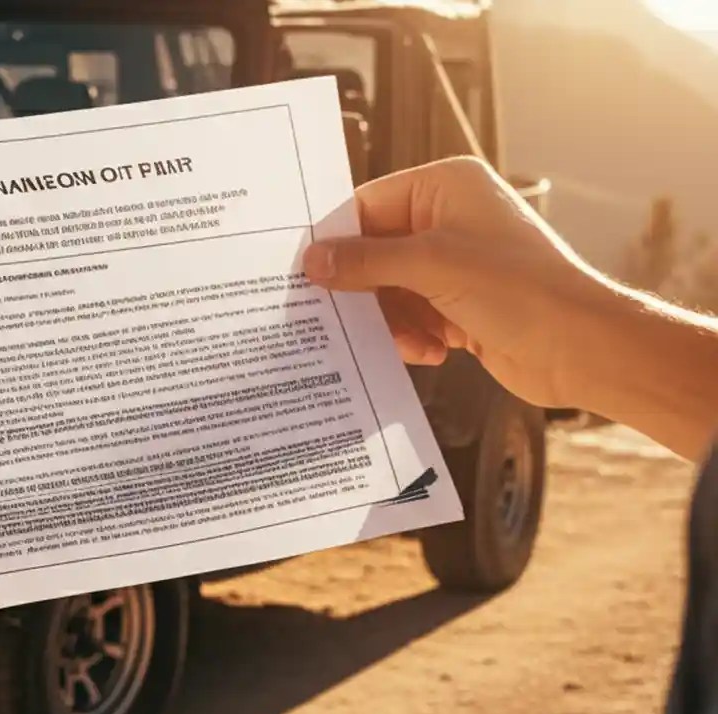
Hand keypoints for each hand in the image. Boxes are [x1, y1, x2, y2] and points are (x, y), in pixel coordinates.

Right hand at [303, 156, 609, 408]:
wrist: (583, 348)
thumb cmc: (523, 290)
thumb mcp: (432, 266)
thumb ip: (366, 260)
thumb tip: (314, 259)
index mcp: (446, 186)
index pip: (369, 204)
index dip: (337, 238)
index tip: (306, 269)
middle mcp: (449, 219)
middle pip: (374, 250)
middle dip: (363, 286)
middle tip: (336, 312)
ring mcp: (455, 264)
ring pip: (389, 289)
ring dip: (390, 319)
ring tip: (407, 339)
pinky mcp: (460, 304)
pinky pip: (412, 316)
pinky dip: (412, 335)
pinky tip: (432, 350)